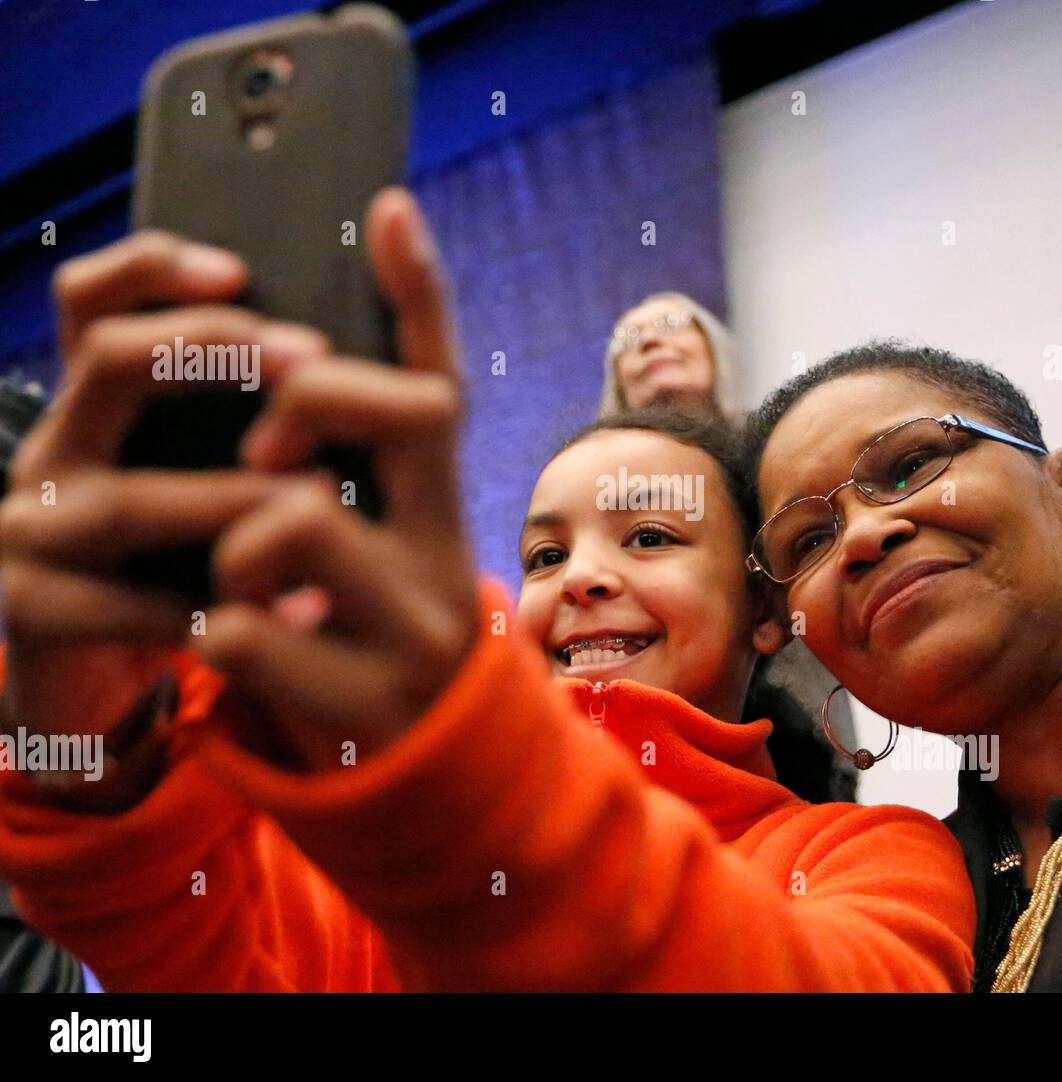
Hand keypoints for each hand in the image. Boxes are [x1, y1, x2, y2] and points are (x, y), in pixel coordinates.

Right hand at [0, 230, 328, 798]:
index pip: (90, 302)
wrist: (95, 680)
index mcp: (92, 407)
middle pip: (106, 363)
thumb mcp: (198, 480)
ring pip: (124, 499)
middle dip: (210, 349)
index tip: (238, 269)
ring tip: (322, 495)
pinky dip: (215, 608)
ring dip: (231, 494)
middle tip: (310, 358)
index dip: (152, 268)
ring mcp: (28, 533)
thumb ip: (237, 422)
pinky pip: (125, 607)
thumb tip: (334, 356)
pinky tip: (292, 607)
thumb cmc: (171, 565)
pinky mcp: (33, 614)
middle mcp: (51, 452)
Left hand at [192, 188, 478, 771]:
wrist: (432, 789)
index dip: (422, 298)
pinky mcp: (367, 709)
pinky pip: (246, 628)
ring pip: (299, 519)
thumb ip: (348, 492)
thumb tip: (282, 406)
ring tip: (240, 595)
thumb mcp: (379, 566)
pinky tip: (241, 662)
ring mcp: (416, 636)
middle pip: (396, 418)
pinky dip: (219, 635)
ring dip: (238, 548)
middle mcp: (447, 562)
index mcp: (444, 516)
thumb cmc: (376, 653)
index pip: (445, 388)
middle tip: (264, 458)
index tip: (388, 208)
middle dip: (304, 408)